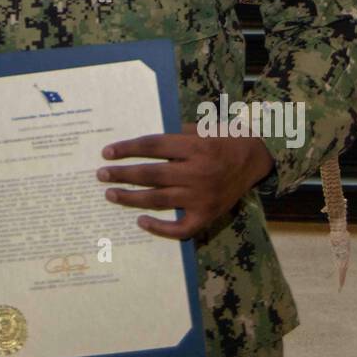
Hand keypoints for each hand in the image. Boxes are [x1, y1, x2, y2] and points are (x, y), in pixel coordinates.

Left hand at [98, 134, 274, 239]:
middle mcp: (198, 172)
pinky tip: (141, 221)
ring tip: (111, 194)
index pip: (152, 146)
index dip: (127, 149)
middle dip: (122, 175)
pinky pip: (180, 228)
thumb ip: (173, 135)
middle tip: (101, 175)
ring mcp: (202, 196)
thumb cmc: (221, 139)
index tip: (106, 153)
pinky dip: (159, 228)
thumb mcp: (199, 128)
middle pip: (151, 174)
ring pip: (159, 200)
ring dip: (131, 198)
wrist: (254, 158)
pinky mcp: (208, 215)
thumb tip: (136, 143)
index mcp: (195, 146)